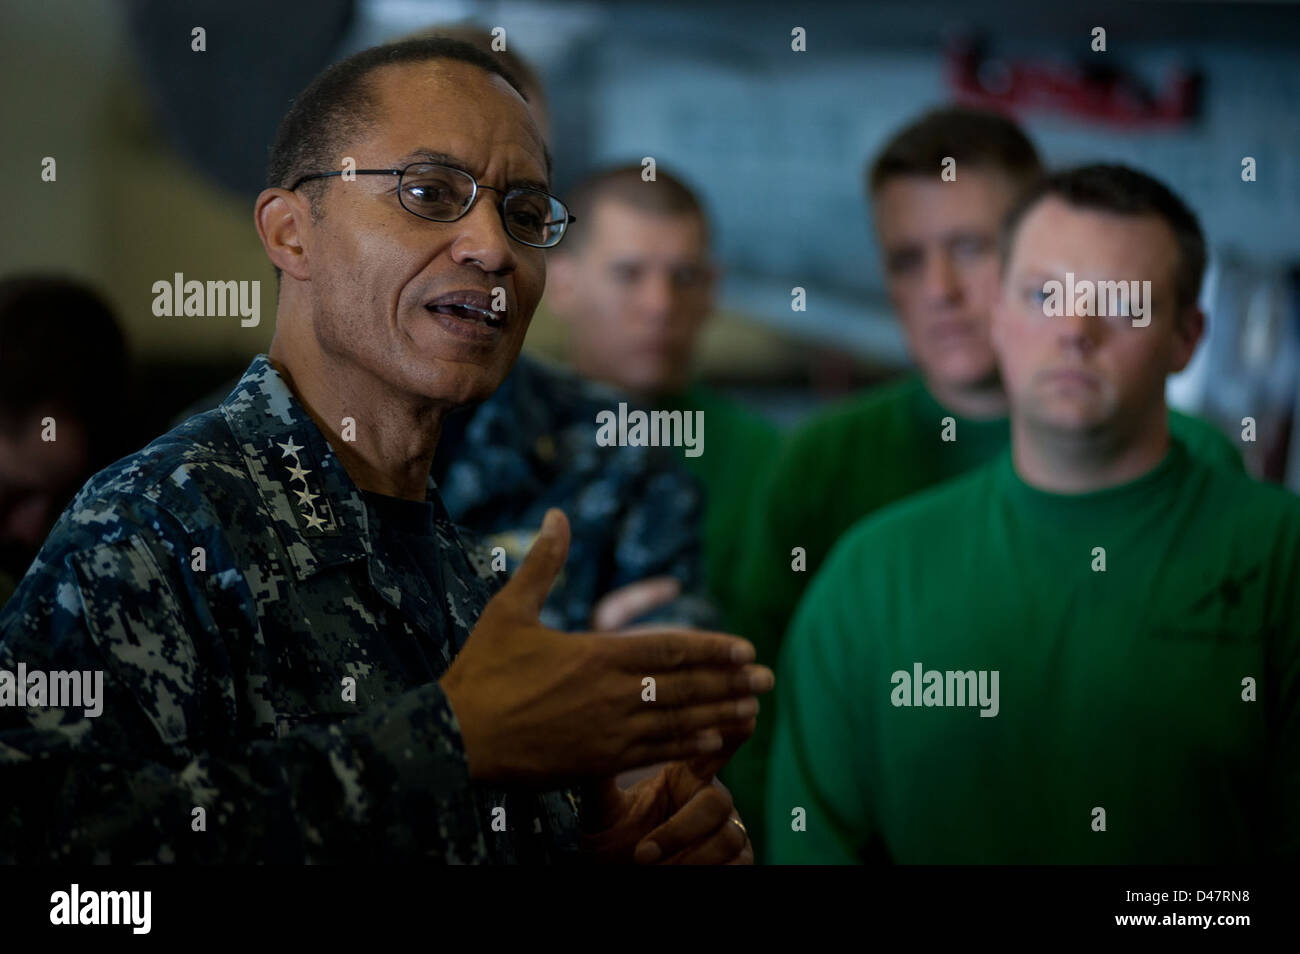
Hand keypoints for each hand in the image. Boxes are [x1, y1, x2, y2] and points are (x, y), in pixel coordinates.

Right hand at [440, 509, 773, 782]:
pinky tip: (716, 740)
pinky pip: (655, 753)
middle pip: (684, 685)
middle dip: (729, 680)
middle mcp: (610, 692)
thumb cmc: (481, 672)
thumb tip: (558, 515)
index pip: (669, 648)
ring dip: (720, 712)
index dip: (711, 648)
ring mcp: (607, 730)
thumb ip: (543, 564)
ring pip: (678, 720)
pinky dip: (689, 745)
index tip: (744, 648)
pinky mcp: (596, 761)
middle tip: (768, 679)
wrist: (454, 738)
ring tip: (753, 708)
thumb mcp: (510, 610)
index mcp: (594, 653)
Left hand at [580, 746, 753, 864]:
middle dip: (679, 831)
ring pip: (727, 837)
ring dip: (686, 857)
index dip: (731, 733)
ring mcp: (728, 829)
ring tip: (650, 867)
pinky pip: (738, 862)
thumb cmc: (613, 841)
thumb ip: (602, 780)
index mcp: (687, 776)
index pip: (713, 748)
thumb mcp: (605, 810)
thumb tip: (588, 742)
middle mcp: (711, 798)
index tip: (745, 718)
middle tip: (641, 854)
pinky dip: (707, 870)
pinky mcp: (739, 859)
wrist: (616, 874)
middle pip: (716, 802)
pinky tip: (680, 874)